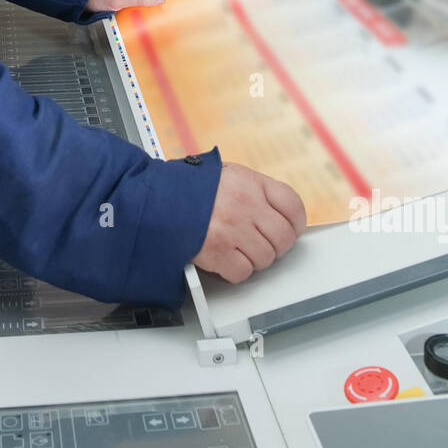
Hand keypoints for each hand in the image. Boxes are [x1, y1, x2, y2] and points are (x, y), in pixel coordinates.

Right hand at [192, 162, 306, 283]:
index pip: (292, 205)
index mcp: (250, 182)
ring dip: (254, 260)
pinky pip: (243, 272)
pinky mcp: (217, 251)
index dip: (294, 223)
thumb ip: (252, 190)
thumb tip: (275, 212)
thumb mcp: (225, 175)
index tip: (289, 229)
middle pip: (283, 237)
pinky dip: (236, 271)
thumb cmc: (186, 188)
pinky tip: (225, 259)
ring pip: (265, 258)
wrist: (153, 198)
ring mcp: (233, 229)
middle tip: (260, 245)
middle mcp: (245, 204)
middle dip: (275, 246)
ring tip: (238, 251)